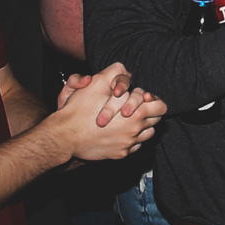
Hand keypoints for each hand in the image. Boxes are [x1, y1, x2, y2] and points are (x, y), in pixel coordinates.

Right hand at [44, 62, 165, 162]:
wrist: (63, 137)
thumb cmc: (79, 110)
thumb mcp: (97, 84)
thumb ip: (115, 73)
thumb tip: (125, 70)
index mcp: (136, 113)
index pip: (161, 107)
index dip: (153, 101)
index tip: (144, 99)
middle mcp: (136, 131)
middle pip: (155, 121)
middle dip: (147, 113)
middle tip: (133, 109)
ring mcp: (128, 144)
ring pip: (146, 134)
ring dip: (140, 126)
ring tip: (126, 120)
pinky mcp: (120, 154)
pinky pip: (134, 146)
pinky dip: (130, 139)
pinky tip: (118, 132)